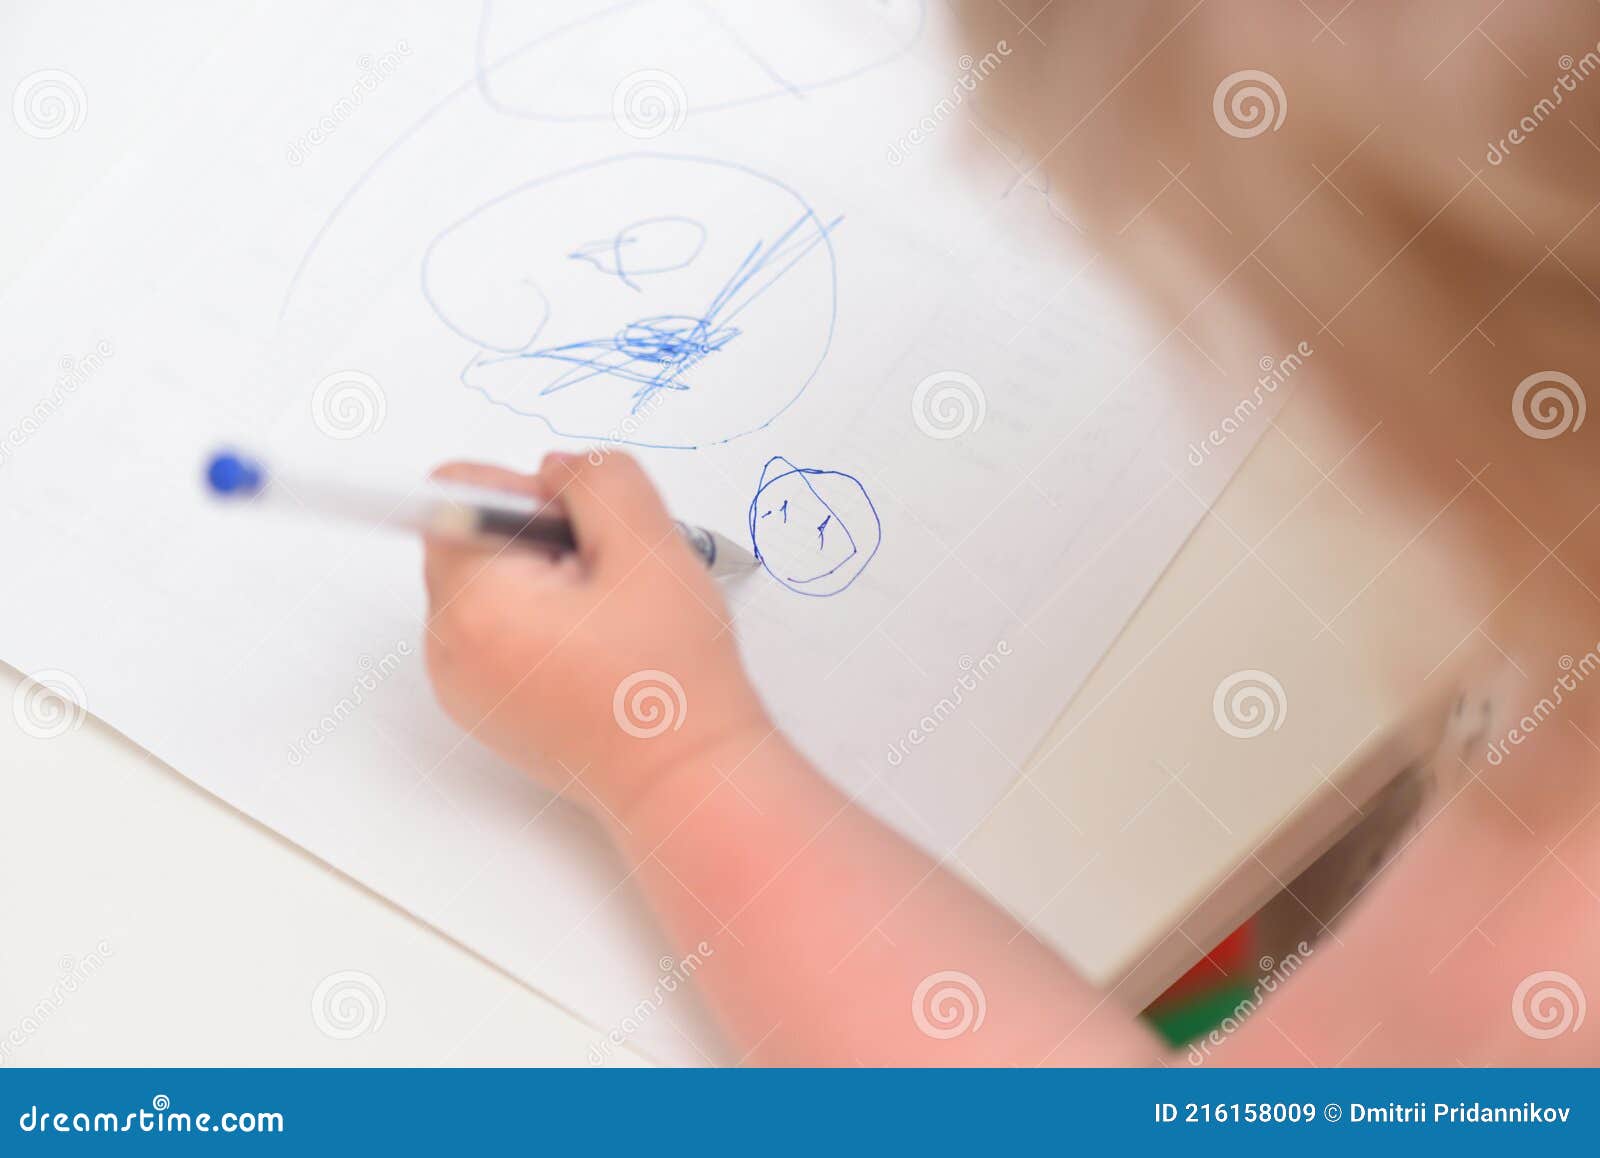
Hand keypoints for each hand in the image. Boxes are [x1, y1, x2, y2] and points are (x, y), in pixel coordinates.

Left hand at [422, 452, 769, 826]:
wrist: (684, 780)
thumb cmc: (670, 683)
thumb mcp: (651, 547)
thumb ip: (597, 478)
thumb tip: (554, 470)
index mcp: (475, 604)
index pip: (455, 491)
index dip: (528, 495)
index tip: (579, 537)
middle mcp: (448, 647)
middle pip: (469, 538)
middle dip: (537, 540)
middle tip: (604, 585)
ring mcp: (460, 682)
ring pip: (486, 582)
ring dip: (541, 581)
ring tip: (603, 623)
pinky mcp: (482, 704)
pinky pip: (494, 628)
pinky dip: (538, 622)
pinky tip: (592, 651)